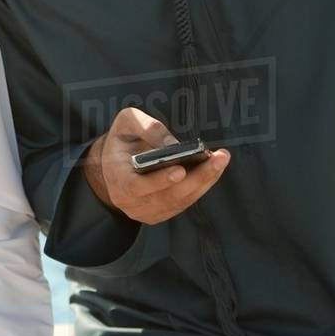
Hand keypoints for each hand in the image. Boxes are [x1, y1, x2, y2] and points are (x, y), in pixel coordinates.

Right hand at [83, 106, 229, 224]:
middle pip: (165, 196)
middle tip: (217, 159)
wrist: (114, 162)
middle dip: (195, 178)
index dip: (158, 181)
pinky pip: (183, 204)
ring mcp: (143, 211)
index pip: (135, 186)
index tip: (181, 170)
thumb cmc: (123, 139)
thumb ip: (148, 128)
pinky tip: (213, 170)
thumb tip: (174, 145)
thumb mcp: (127, 121)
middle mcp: (127, 200)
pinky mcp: (158, 214)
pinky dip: (200, 188)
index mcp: (115, 176)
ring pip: (178, 202)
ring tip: (220, 161)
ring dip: (203, 182)